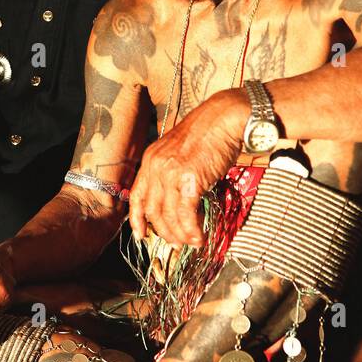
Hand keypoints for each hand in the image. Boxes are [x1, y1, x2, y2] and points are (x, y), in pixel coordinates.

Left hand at [128, 89, 245, 246]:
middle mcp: (156, 167)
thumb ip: (172, 170)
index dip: (137, 219)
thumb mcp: (179, 149)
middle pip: (153, 210)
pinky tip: (199, 237)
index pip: (137, 196)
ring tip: (191, 242)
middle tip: (176, 243)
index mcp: (151, 159)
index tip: (141, 235)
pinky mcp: (189, 181)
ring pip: (169, 216)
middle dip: (164, 231)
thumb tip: (177, 198)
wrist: (225, 118)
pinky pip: (186, 214)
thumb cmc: (208, 133)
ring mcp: (171, 174)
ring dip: (180, 235)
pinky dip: (192, 230)